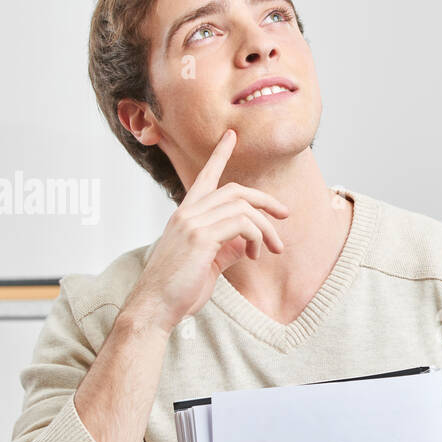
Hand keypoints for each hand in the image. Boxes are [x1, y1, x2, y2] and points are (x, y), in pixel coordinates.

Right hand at [126, 129, 289, 334]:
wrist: (156, 306)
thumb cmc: (180, 288)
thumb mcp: (209, 262)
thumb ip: (228, 247)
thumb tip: (250, 241)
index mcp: (186, 215)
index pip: (206, 178)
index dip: (220, 155)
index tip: (231, 136)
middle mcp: (188, 212)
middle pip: (235, 190)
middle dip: (265, 200)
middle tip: (285, 215)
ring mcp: (193, 222)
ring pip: (243, 208)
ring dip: (266, 228)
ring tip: (273, 249)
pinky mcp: (201, 236)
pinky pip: (242, 224)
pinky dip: (257, 237)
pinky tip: (255, 254)